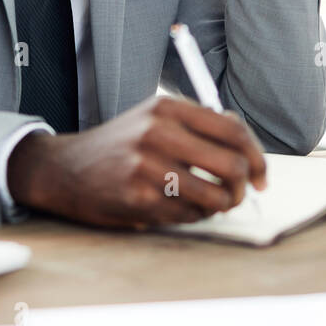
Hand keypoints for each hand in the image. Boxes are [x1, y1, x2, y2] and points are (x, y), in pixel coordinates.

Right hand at [6, 95, 267, 228]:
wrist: (64, 168)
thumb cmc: (120, 146)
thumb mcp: (155, 119)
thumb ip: (199, 127)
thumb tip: (247, 149)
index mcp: (168, 107)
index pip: (233, 130)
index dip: (257, 158)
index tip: (261, 178)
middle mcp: (158, 131)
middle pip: (231, 165)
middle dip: (242, 189)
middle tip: (236, 197)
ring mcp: (146, 164)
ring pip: (214, 196)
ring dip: (218, 207)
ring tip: (206, 205)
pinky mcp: (136, 196)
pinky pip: (186, 215)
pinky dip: (190, 218)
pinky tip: (175, 210)